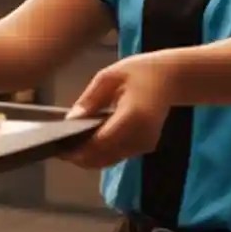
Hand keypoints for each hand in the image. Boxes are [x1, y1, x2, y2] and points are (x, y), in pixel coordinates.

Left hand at [60, 53, 176, 169]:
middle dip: (80, 157)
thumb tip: (71, 119)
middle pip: (105, 156)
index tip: (59, 149)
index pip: (101, 142)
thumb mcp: (110, 77)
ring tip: (69, 147)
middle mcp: (141, 135)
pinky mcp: (146, 147)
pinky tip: (87, 144)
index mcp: (133, 116)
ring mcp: (145, 144)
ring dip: (90, 157)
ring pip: (111, 159)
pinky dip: (102, 153)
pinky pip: (119, 155)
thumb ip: (90, 99)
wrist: (172, 79)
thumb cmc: (140, 72)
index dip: (79, 150)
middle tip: (58, 151)